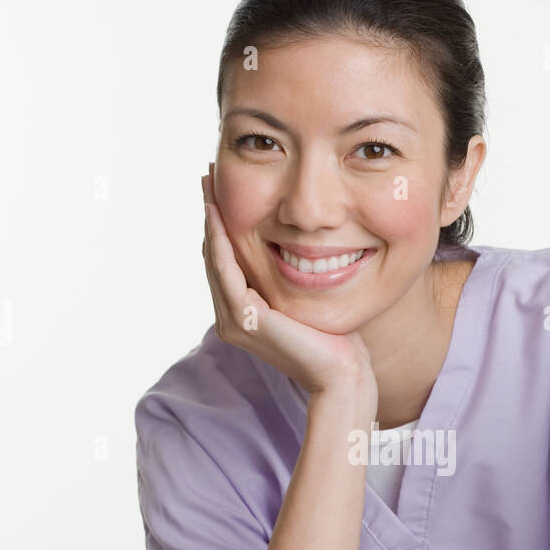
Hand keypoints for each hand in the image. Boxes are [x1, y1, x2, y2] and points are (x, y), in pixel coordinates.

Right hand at [202, 165, 377, 401]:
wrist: (341, 374)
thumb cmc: (335, 342)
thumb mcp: (307, 299)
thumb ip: (294, 277)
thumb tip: (304, 247)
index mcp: (242, 314)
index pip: (225, 260)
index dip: (221, 223)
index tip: (221, 188)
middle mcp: (230, 318)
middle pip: (213, 255)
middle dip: (211, 214)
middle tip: (208, 175)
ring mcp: (234, 321)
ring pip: (215, 259)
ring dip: (210, 220)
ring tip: (208, 185)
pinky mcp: (246, 319)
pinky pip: (226, 271)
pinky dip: (221, 241)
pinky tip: (219, 214)